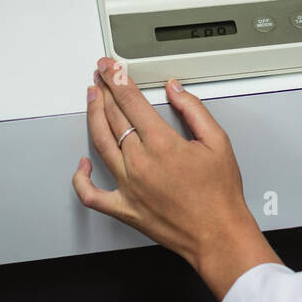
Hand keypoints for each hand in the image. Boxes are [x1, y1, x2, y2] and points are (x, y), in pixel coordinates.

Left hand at [74, 57, 282, 298]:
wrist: (218, 234)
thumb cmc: (220, 195)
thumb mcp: (218, 142)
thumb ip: (194, 110)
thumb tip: (175, 90)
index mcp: (162, 144)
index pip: (131, 101)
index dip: (117, 79)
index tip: (111, 68)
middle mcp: (140, 163)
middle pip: (113, 117)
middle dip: (105, 90)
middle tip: (101, 76)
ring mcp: (128, 186)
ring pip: (100, 143)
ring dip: (93, 117)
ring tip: (92, 99)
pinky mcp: (123, 208)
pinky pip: (91, 194)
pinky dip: (81, 179)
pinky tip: (81, 164)